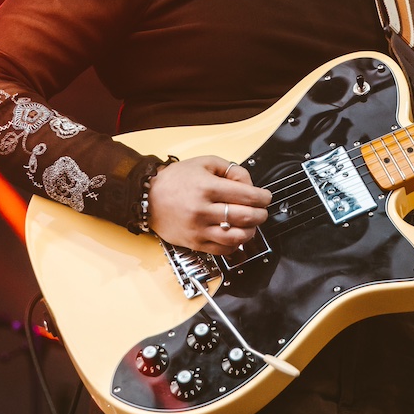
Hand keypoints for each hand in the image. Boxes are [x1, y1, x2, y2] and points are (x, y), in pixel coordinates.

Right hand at [147, 157, 271, 255]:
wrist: (147, 197)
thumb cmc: (176, 179)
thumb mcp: (204, 163)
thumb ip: (230, 169)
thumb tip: (249, 184)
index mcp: (206, 187)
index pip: (246, 195)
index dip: (263, 197)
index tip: (266, 197)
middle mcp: (203, 210)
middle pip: (245, 217)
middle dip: (261, 214)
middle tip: (262, 211)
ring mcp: (198, 229)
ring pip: (236, 237)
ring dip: (251, 231)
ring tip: (251, 225)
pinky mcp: (194, 243)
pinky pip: (222, 250)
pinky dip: (235, 244)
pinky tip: (236, 235)